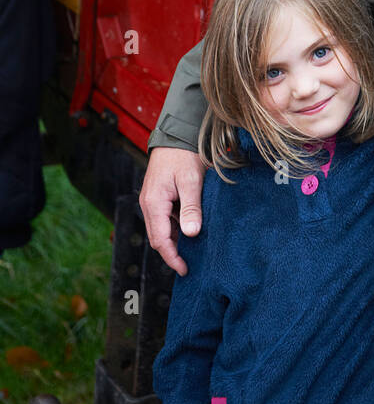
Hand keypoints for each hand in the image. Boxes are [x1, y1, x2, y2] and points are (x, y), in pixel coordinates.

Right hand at [139, 146, 205, 274]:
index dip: (172, 258)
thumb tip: (191, 234)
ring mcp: (152, 200)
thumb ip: (191, 207)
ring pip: (162, 229)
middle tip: (191, 263)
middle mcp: (148, 204)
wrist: (176, 135)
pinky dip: (176, 227)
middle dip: (172, 252)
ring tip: (194, 248)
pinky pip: (165, 218)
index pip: (160, 240)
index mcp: (153, 203)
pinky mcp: (158, 196)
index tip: (185, 269)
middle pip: (158, 238)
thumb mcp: (191, 181)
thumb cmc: (183, 156)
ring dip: (175, 240)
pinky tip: (191, 228)